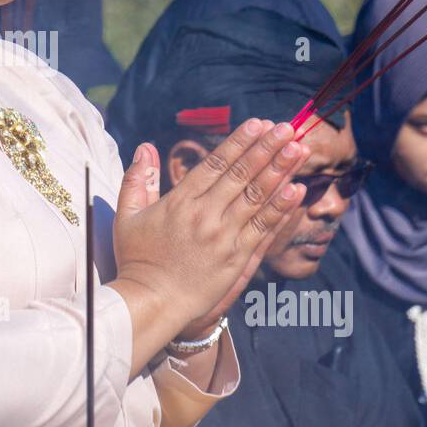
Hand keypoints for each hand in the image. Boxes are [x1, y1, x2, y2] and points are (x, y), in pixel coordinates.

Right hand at [113, 119, 308, 328]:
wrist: (153, 302)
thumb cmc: (137, 259)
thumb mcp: (128, 216)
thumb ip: (137, 180)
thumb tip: (145, 147)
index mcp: (180, 201)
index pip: (215, 163)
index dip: (239, 142)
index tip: (257, 124)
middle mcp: (205, 214)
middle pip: (241, 174)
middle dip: (266, 148)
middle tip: (287, 128)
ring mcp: (223, 236)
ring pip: (257, 196)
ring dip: (280, 170)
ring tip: (299, 149)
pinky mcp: (236, 258)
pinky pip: (263, 228)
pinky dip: (280, 208)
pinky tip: (296, 189)